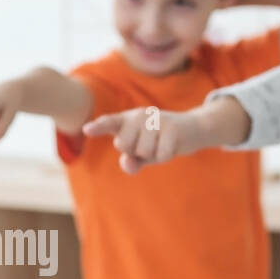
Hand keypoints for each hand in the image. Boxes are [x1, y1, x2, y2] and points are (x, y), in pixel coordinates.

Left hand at [81, 105, 206, 174]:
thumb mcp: (142, 154)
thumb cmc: (160, 141)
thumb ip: (131, 161)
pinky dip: (166, 156)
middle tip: (148, 144)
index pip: (109, 122)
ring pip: (144, 151)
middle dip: (135, 152)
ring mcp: (156, 119)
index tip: (87, 130)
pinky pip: (161, 155)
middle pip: (123, 144)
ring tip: (161, 143)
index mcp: (127, 120)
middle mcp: (139, 115)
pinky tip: (172, 145)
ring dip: (154, 155)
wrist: (192, 128)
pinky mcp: (172, 127)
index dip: (98, 127)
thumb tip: (128, 163)